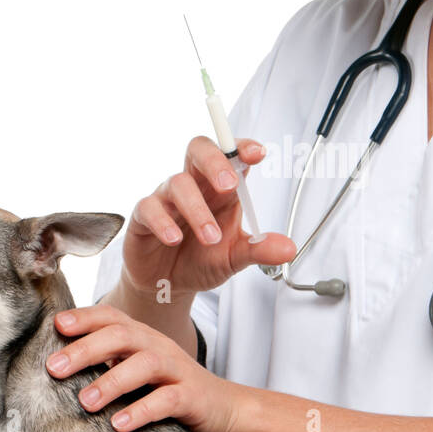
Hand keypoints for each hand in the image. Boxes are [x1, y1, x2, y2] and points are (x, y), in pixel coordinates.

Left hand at [46, 304, 248, 431]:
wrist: (225, 410)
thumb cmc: (171, 391)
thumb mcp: (138, 373)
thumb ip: (107, 366)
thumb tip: (55, 369)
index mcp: (143, 339)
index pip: (113, 317)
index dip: (85, 317)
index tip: (56, 326)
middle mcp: (159, 348)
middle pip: (123, 335)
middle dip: (86, 349)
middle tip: (54, 368)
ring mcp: (178, 370)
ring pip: (145, 364)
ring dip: (111, 381)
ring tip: (84, 402)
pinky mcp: (192, 397)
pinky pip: (167, 400)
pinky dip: (141, 410)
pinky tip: (119, 424)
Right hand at [122, 136, 294, 302]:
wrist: (169, 283)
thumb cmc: (202, 258)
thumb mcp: (236, 257)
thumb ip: (260, 249)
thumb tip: (288, 249)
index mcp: (221, 189)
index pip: (231, 155)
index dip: (242, 148)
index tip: (257, 153)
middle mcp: (195, 185)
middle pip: (199, 150)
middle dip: (215, 162)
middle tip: (229, 186)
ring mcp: (167, 198)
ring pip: (178, 183)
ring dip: (197, 210)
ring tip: (211, 238)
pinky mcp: (144, 216)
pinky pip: (149, 208)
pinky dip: (163, 222)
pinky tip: (175, 239)